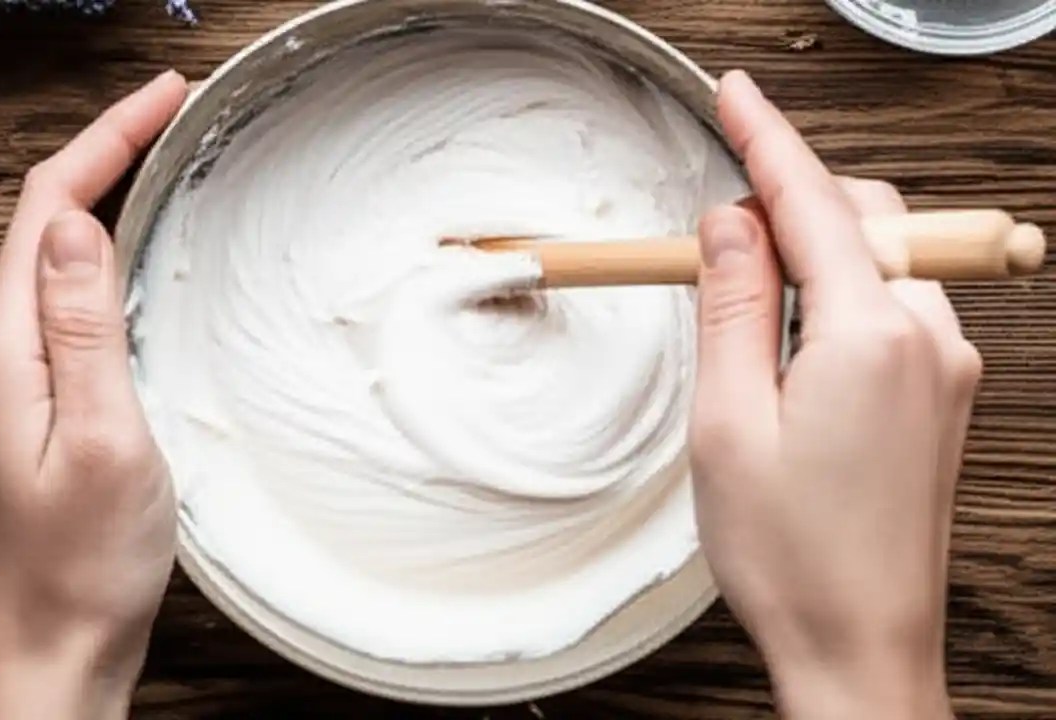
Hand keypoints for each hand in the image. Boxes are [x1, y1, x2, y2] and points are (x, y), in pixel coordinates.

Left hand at [0, 71, 187, 719]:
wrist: (56, 651)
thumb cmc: (86, 565)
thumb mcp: (106, 437)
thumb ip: (83, 325)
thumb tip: (69, 222)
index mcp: (3, 348)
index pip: (47, 205)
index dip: (108, 137)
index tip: (167, 96)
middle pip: (42, 218)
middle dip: (107, 152)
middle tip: (176, 112)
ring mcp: (3, 377)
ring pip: (49, 257)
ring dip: (102, 198)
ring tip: (160, 159)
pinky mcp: (27, 401)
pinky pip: (58, 302)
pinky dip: (99, 257)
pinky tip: (132, 253)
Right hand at [690, 71, 978, 719]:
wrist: (860, 647)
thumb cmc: (792, 555)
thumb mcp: (728, 421)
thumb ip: (732, 303)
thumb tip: (731, 221)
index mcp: (871, 337)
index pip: (810, 201)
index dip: (764, 138)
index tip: (736, 95)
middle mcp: (927, 339)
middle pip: (860, 216)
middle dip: (788, 203)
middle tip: (714, 243)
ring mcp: (944, 369)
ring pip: (878, 260)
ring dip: (811, 257)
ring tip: (743, 320)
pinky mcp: (940, 397)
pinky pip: (892, 308)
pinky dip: (837, 299)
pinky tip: (791, 349)